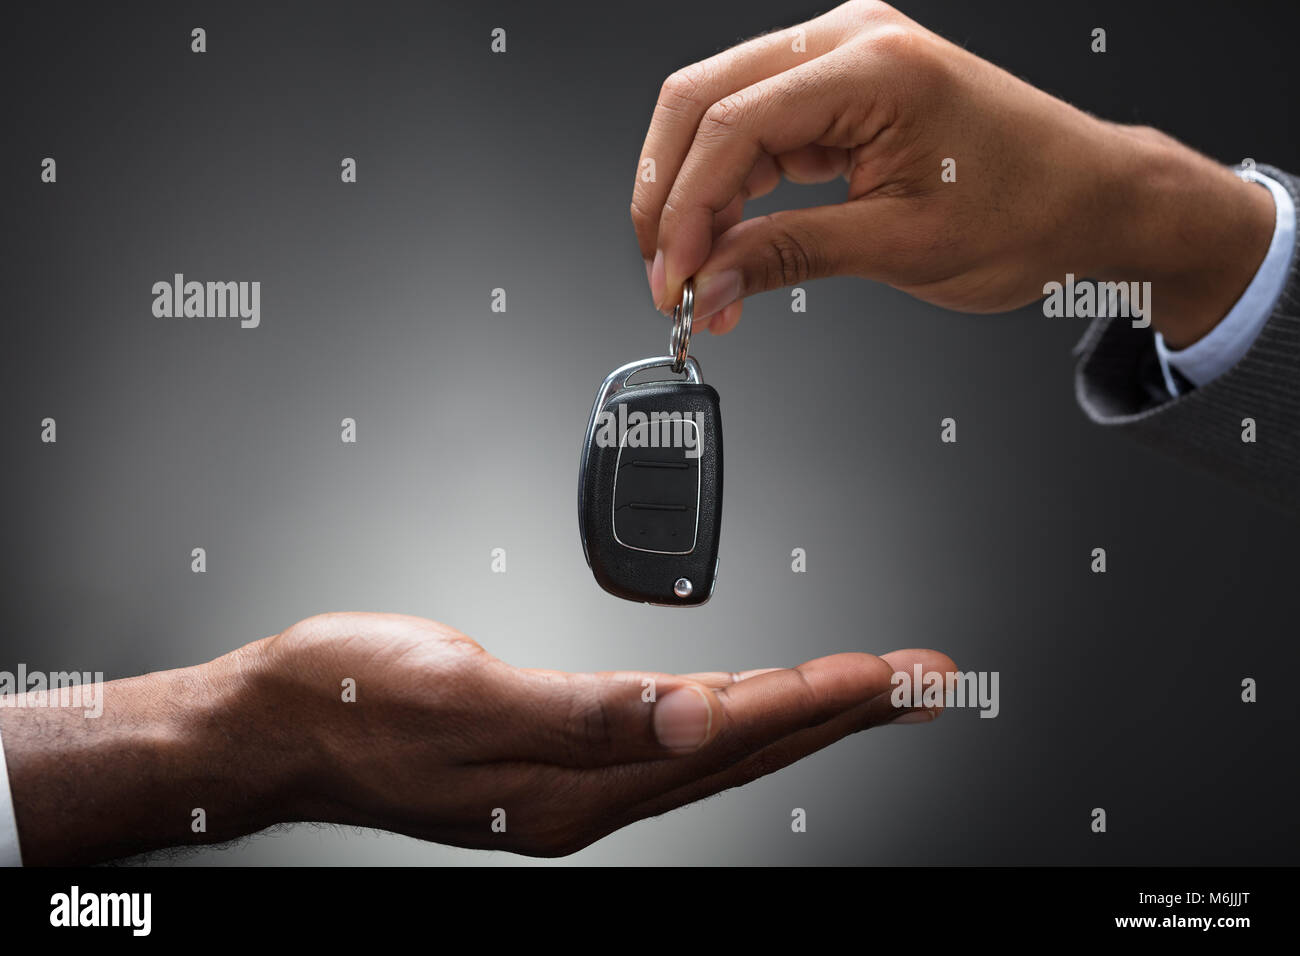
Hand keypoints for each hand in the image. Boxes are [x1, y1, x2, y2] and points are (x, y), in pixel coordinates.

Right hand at [0, 612, 953, 862]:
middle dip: (846, 712)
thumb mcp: (462, 697)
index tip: (897, 671)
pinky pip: (678, 736)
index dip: (823, 700)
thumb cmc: (354, 699)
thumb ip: (587, 715)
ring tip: (874, 686)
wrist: (279, 719)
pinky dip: (738, 713)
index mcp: (580, 784)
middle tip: (929, 681)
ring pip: (723, 744)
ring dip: (805, 713)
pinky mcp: (559, 753)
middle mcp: (594, 792)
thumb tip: (697, 720)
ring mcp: (579, 778)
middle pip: (749, 749)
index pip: (734, 735)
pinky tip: (758, 702)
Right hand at [632, 0, 1273, 347]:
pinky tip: (728, 243)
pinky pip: (758, 133)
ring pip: (720, 116)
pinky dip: (734, 192)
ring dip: (697, 197)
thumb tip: (708, 282)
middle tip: (667, 276)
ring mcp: (843, 60)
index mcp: (874, 66)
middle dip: (671, 195)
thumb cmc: (1031, 210)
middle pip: (704, 100)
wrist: (1092, 199)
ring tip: (699, 273)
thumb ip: (789, 257)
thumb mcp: (901, 246)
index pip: (734, 125)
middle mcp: (850, 42)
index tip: (672, 279)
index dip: (685, 210)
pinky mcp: (842, 92)